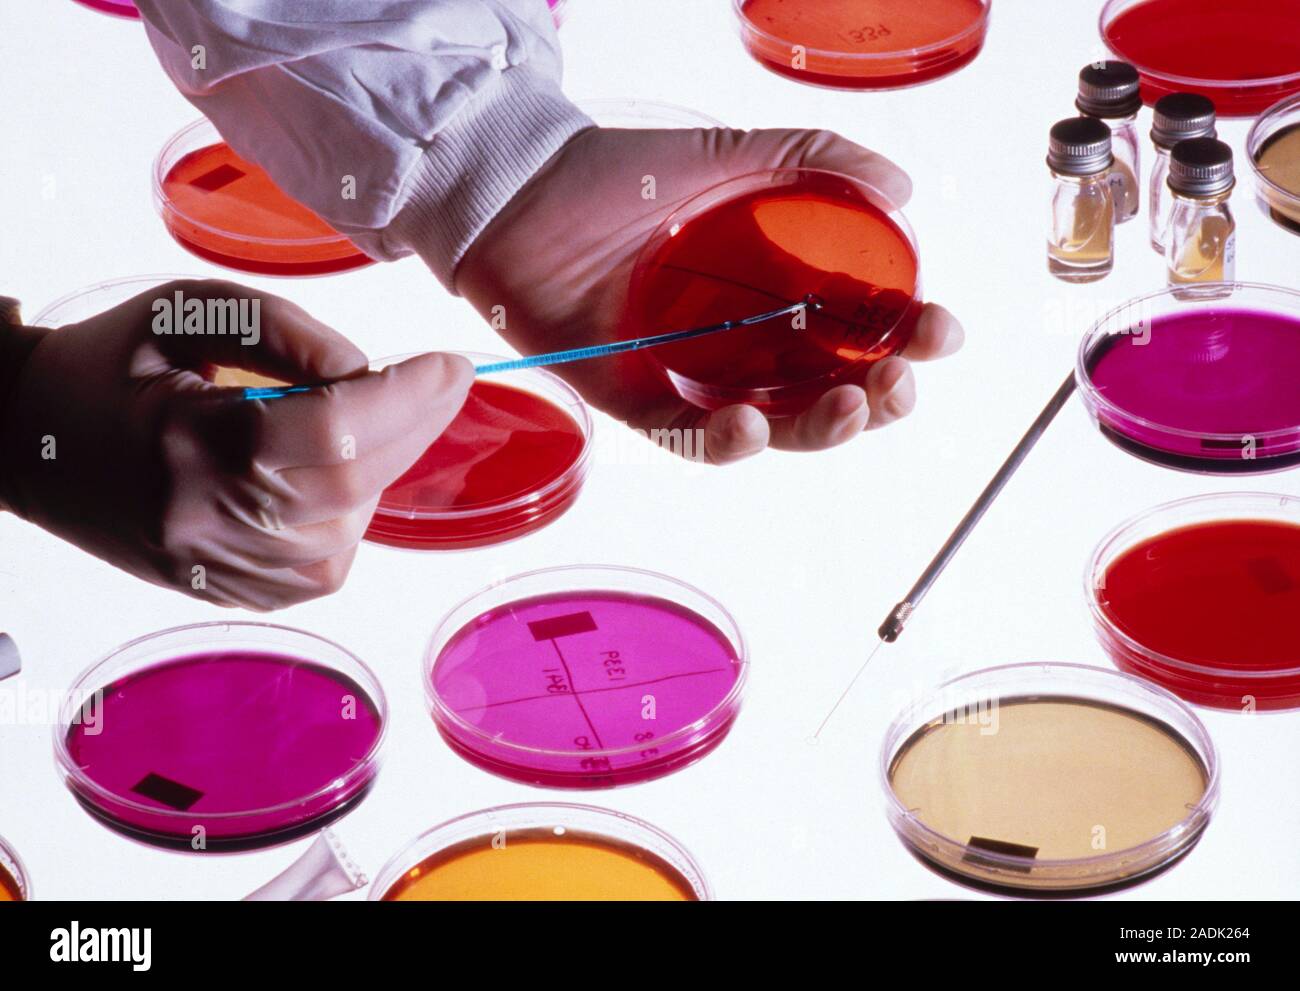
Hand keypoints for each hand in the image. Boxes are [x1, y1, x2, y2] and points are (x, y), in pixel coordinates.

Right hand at [0, 280, 470, 608]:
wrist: (28, 443)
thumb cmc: (109, 368)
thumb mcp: (189, 313)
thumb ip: (288, 333)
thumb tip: (369, 371)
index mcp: (189, 444)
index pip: (331, 433)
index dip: (406, 398)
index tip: (450, 365)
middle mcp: (208, 524)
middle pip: (355, 483)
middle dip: (415, 426)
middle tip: (439, 383)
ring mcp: (222, 570)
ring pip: (352, 525)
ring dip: (375, 467)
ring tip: (335, 422)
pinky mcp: (236, 594)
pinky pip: (331, 559)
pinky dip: (346, 509)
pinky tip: (315, 472)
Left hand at [457, 127, 963, 463]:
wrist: (525, 194)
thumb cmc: (624, 176)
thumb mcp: (732, 157)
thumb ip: (815, 160)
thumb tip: (900, 190)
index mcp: (779, 294)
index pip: (858, 329)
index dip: (905, 337)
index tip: (938, 330)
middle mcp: (746, 344)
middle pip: (829, 391)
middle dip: (878, 396)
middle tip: (898, 383)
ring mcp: (696, 377)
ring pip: (774, 425)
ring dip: (820, 427)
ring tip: (852, 407)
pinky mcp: (641, 402)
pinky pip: (692, 438)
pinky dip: (727, 441)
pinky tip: (753, 424)